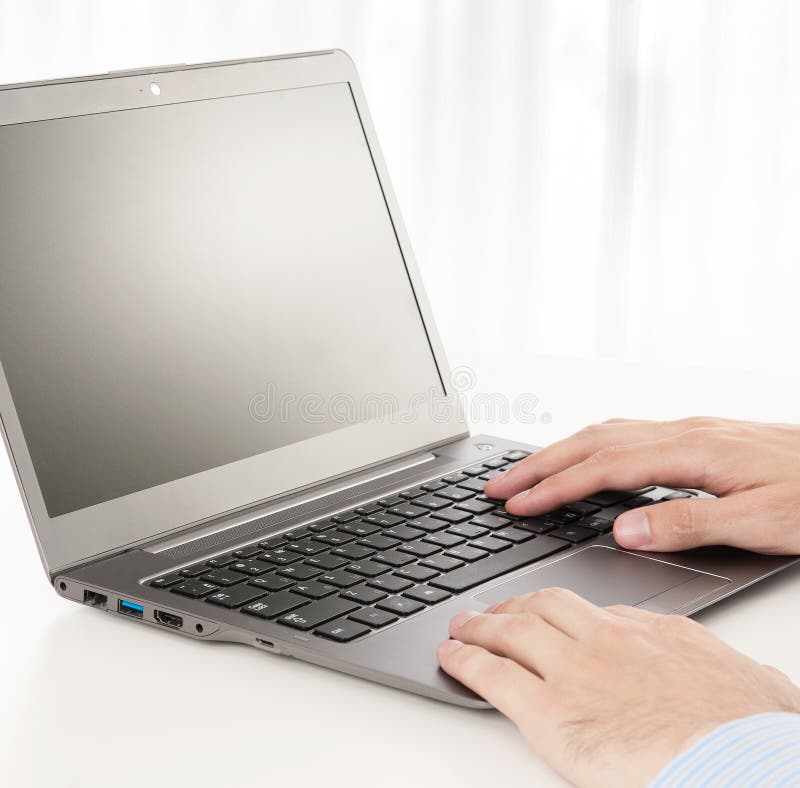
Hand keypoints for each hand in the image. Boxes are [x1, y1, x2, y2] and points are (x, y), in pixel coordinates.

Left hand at [437, 588, 799, 787]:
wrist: (739, 764)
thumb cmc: (750, 735)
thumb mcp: (757, 687)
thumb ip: (738, 672)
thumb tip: (756, 676)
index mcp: (653, 632)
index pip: (594, 612)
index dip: (562, 614)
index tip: (550, 617)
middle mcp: (607, 640)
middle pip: (544, 607)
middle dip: (515, 606)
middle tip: (497, 612)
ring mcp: (574, 671)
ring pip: (512, 632)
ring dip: (480, 626)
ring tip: (461, 627)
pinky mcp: (549, 711)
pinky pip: (493, 675)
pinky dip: (466, 661)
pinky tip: (452, 656)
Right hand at [484, 417, 799, 553]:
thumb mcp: (764, 521)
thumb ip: (691, 523)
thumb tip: (623, 529)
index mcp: (691, 452)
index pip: (604, 469)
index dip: (555, 487)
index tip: (519, 504)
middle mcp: (682, 433)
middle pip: (591, 442)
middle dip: (539, 465)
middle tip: (499, 486)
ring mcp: (688, 430)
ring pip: (605, 433)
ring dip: (559, 452)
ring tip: (526, 474)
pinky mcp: (696, 436)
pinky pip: (626, 434)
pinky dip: (589, 447)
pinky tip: (585, 460)